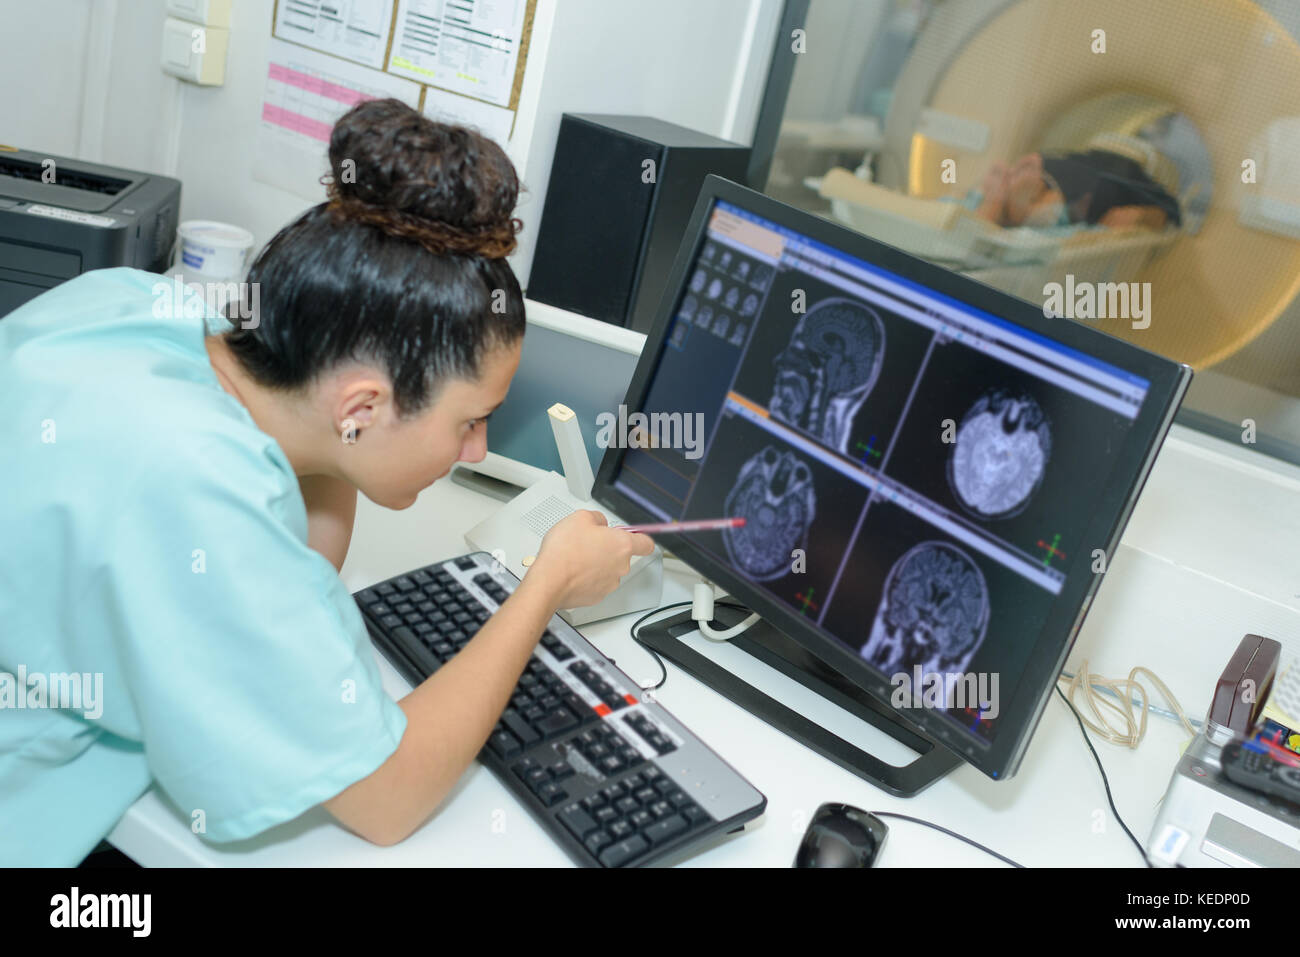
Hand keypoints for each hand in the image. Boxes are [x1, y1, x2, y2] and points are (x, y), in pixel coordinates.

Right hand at [529, 510, 654, 608]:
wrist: (549, 580)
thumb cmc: (564, 551)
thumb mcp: (580, 517)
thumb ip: (597, 518)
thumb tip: (599, 523)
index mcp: (622, 545)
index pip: (646, 543)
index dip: (641, 538)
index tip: (636, 536)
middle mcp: (620, 566)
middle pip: (622, 555)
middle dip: (608, 548)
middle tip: (589, 542)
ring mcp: (609, 583)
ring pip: (608, 570)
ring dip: (597, 563)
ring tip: (576, 556)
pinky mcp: (596, 596)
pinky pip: (596, 583)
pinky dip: (587, 577)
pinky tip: (572, 570)